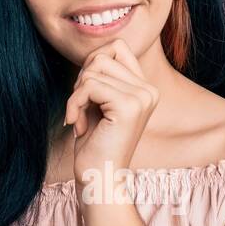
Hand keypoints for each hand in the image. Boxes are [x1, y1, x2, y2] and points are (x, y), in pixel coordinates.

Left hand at [62, 39, 158, 199]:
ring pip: (93, 69)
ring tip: (81, 119)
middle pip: (102, 56)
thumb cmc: (95, 145)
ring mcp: (142, 97)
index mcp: (146, 88)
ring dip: (77, 94)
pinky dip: (74, 103)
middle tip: (81, 110)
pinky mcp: (129, 106)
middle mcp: (149, 90)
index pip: (116, 47)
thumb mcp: (99, 103)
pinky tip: (77, 125)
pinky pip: (89, 86)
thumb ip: (101, 76)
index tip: (87, 95)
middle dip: (82, 81)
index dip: (92, 65)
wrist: (99, 178)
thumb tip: (92, 54)